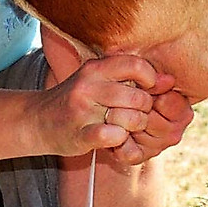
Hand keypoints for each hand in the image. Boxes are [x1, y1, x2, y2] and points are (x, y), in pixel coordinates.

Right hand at [34, 52, 192, 164]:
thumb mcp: (97, 80)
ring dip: (134, 128)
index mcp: (95, 68)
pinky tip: (114, 139)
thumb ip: (130, 77)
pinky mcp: (79, 134)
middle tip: (137, 115)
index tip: (148, 92)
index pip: (136, 66)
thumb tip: (170, 80)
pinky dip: (119, 140)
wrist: (37, 121)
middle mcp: (88, 86)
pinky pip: (111, 136)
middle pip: (139, 97)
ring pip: (130, 118)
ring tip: (125, 128)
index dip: (151, 80)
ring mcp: (82, 111)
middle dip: (145, 111)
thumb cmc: (76, 101)